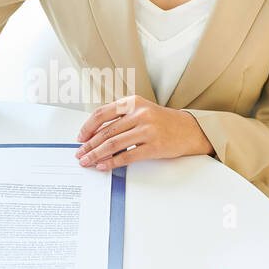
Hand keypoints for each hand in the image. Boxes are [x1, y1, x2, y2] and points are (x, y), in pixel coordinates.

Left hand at [75, 94, 212, 170]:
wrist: (189, 130)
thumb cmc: (162, 122)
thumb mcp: (141, 111)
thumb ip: (120, 119)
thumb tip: (94, 135)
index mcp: (133, 103)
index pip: (102, 113)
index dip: (87, 127)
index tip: (80, 138)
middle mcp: (139, 114)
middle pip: (106, 131)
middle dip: (89, 145)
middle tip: (79, 154)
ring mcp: (147, 130)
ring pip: (113, 144)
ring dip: (96, 155)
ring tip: (87, 161)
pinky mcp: (154, 146)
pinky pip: (127, 156)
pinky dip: (112, 162)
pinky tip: (103, 166)